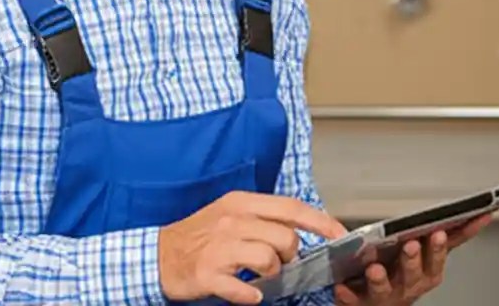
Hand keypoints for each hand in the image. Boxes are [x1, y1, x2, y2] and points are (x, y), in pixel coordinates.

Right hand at [158, 191, 347, 303]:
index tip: (340, 235)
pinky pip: (244, 289)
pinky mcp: (208, 273)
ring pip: (269, 261)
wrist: (157, 255)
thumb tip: (300, 229)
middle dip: (291, 255)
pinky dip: (251, 294)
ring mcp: (219, 247)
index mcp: (241, 203)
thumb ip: (263, 218)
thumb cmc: (199, 235)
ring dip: (272, 274)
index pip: (291, 208)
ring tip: (260, 275)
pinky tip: (248, 292)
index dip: (321, 222)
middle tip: (280, 262)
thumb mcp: (230, 214)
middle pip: (285, 238)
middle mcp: (232, 221)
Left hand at [333, 213, 492, 305]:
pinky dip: (349, 295)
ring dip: (381, 279)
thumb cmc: (399, 272)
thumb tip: (477, 213)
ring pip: (386, 289)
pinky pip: (354, 300)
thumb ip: (443, 234)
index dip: (445, 244)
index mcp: (427, 271)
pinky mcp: (362, 303)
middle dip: (414, 260)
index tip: (444, 230)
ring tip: (375, 269)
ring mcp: (387, 296)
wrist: (375, 303)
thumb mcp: (423, 252)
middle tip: (411, 244)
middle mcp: (411, 285)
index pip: (440, 255)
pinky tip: (342, 287)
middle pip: (415, 274)